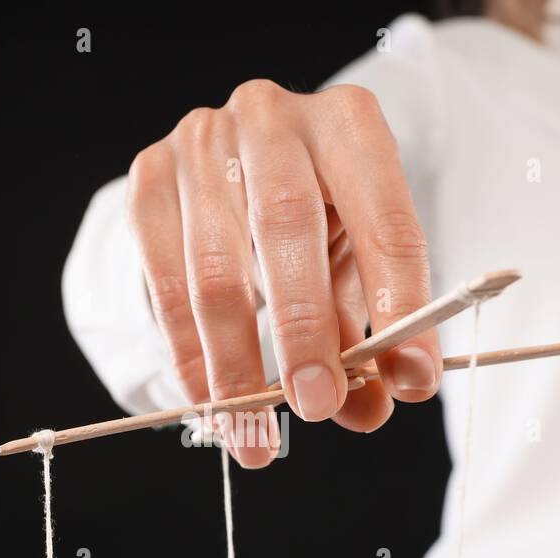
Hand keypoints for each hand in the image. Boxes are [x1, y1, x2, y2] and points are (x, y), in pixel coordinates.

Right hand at [126, 79, 439, 467]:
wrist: (233, 164)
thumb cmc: (313, 221)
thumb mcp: (354, 267)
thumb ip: (366, 335)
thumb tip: (369, 410)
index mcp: (348, 124)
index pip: (385, 219)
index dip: (402, 305)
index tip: (411, 381)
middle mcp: (272, 118)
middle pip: (286, 226)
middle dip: (305, 332)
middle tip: (318, 407)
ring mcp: (201, 143)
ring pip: (215, 267)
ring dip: (236, 365)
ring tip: (254, 437)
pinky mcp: (149, 180)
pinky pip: (163, 283)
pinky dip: (188, 356)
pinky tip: (209, 406)